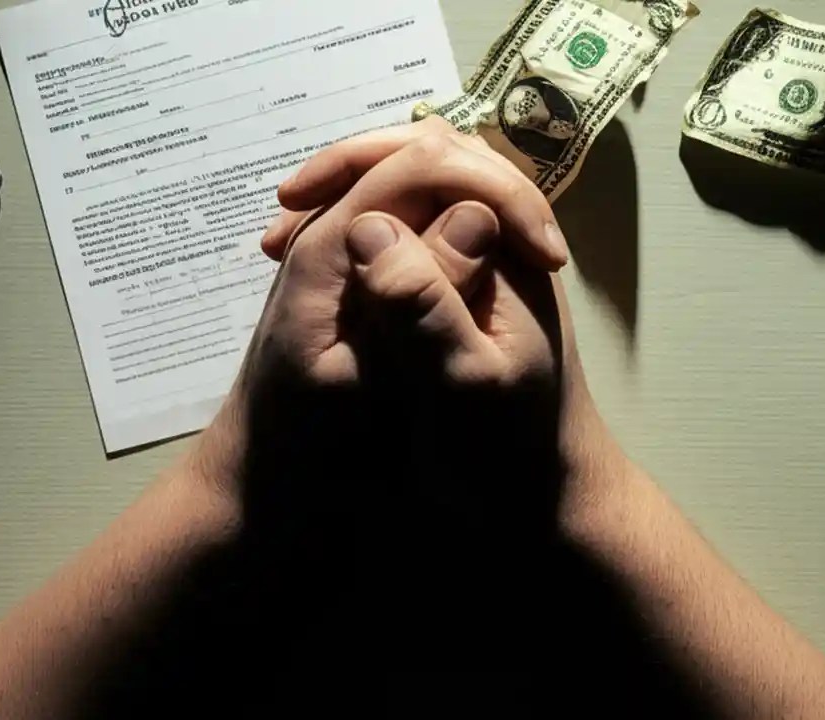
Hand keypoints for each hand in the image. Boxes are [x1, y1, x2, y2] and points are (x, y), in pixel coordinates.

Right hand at [250, 118, 623, 536]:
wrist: (539, 501)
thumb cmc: (509, 452)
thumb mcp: (462, 384)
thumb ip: (424, 306)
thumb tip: (368, 223)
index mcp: (510, 249)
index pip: (448, 160)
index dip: (372, 162)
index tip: (302, 195)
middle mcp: (496, 243)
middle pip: (425, 166)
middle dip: (354, 172)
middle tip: (287, 203)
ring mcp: (475, 267)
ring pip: (410, 200)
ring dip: (349, 202)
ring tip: (285, 234)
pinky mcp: (453, 294)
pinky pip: (401, 240)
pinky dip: (355, 241)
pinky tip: (314, 267)